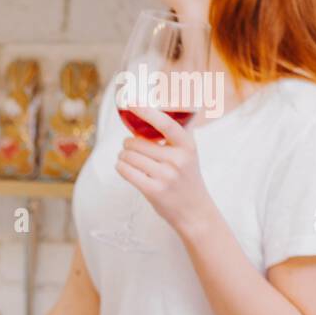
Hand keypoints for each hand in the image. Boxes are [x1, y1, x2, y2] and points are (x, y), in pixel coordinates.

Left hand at [115, 103, 214, 234]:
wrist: (195, 211)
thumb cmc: (185, 179)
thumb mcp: (187, 154)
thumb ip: (171, 137)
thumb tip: (146, 115)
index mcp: (187, 145)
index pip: (166, 123)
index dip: (146, 111)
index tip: (132, 102)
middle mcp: (178, 159)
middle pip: (136, 142)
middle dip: (128, 145)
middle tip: (133, 150)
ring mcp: (166, 175)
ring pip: (128, 156)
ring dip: (123, 157)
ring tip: (130, 161)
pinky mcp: (154, 190)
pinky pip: (125, 170)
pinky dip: (120, 167)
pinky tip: (125, 168)